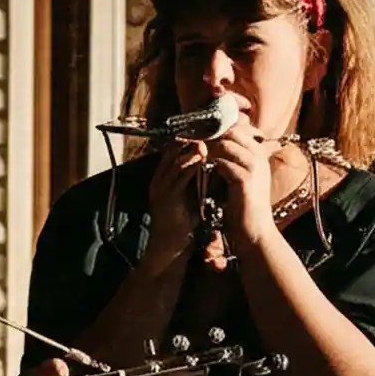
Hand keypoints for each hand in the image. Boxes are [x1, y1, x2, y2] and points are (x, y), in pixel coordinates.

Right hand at [145, 139, 207, 260]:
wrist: (170, 249)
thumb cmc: (183, 225)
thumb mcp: (191, 197)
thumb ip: (198, 181)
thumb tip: (214, 166)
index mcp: (165, 177)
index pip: (176, 148)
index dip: (193, 136)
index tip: (212, 129)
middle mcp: (159, 178)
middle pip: (173, 148)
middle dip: (193, 137)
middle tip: (212, 126)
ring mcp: (160, 186)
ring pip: (175, 158)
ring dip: (192, 147)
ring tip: (209, 137)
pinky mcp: (165, 196)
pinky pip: (178, 174)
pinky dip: (191, 163)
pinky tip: (204, 156)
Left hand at [204, 112, 280, 245]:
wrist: (254, 232)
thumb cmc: (244, 207)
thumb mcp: (239, 178)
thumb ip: (231, 161)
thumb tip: (211, 146)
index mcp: (258, 154)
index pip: (240, 127)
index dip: (219, 125)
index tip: (198, 129)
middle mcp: (259, 156)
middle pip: (234, 130)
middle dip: (211, 132)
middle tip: (192, 136)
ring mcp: (254, 167)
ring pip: (228, 143)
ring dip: (208, 146)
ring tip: (192, 150)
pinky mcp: (246, 180)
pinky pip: (223, 163)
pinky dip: (208, 163)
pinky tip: (198, 167)